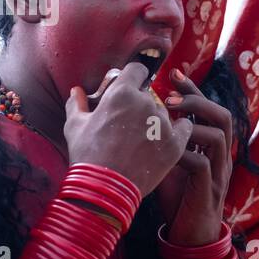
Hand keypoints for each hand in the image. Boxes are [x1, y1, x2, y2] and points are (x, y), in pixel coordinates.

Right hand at [64, 62, 191, 199]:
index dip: (133, 78)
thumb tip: (76, 91)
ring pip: (163, 113)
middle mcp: (146, 103)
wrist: (104, 189)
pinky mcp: (175, 144)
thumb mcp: (74, 126)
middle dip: (140, 105)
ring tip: (141, 141)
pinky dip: (177, 131)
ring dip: (155, 121)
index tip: (130, 88)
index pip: (138, 70)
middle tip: (130, 123)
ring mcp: (163, 123)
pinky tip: (165, 140)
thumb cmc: (87, 155)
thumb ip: (77, 104)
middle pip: (149, 95)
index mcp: (122, 93)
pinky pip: (184, 128)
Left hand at [156, 68, 234, 245]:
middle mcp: (219, 156)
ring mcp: (217, 173)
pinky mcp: (208, 192)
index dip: (192, 89)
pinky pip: (203, 166)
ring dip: (193, 124)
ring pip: (220, 137)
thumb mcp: (168, 162)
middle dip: (197, 100)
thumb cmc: (177, 196)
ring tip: (167, 121)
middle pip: (223, 116)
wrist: (189, 237)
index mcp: (209, 145)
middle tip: (168, 97)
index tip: (172, 72)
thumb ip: (159, 141)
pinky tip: (165, 153)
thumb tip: (130, 115)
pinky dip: (185, 155)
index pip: (206, 109)